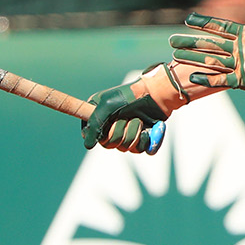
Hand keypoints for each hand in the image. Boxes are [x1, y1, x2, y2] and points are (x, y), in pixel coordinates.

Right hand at [81, 62, 211, 150]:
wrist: (156, 94)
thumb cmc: (130, 97)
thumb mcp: (107, 106)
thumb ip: (95, 125)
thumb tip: (88, 145)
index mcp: (97, 114)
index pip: (90, 134)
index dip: (101, 133)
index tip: (110, 124)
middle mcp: (109, 125)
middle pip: (109, 144)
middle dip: (121, 131)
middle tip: (127, 118)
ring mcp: (126, 132)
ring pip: (125, 147)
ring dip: (134, 133)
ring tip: (139, 119)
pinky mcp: (140, 137)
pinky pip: (140, 149)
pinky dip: (145, 140)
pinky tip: (148, 129)